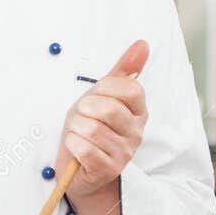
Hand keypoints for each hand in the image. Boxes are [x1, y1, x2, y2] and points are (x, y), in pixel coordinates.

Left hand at [58, 39, 148, 200]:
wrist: (78, 164)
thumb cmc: (91, 124)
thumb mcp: (102, 93)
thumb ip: (123, 70)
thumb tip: (143, 44)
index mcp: (138, 111)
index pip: (130, 89)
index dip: (105, 88)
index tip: (95, 94)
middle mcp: (136, 132)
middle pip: (109, 109)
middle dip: (84, 109)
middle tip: (82, 116)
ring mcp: (124, 153)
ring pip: (92, 130)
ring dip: (75, 128)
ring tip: (78, 133)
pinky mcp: (108, 170)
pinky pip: (84, 150)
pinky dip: (73, 145)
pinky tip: (76, 147)